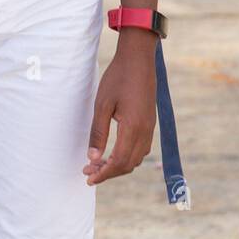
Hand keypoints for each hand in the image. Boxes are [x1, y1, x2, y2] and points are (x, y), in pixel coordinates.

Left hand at [83, 45, 156, 186]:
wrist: (138, 59)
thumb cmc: (118, 78)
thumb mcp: (102, 104)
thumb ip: (98, 132)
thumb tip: (93, 158)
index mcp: (133, 128)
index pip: (119, 162)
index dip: (104, 174)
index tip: (89, 178)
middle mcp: (145, 131)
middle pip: (128, 164)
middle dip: (108, 172)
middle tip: (88, 171)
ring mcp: (150, 127)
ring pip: (136, 158)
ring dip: (118, 165)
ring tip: (98, 163)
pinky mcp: (150, 122)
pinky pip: (141, 148)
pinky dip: (127, 156)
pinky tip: (114, 151)